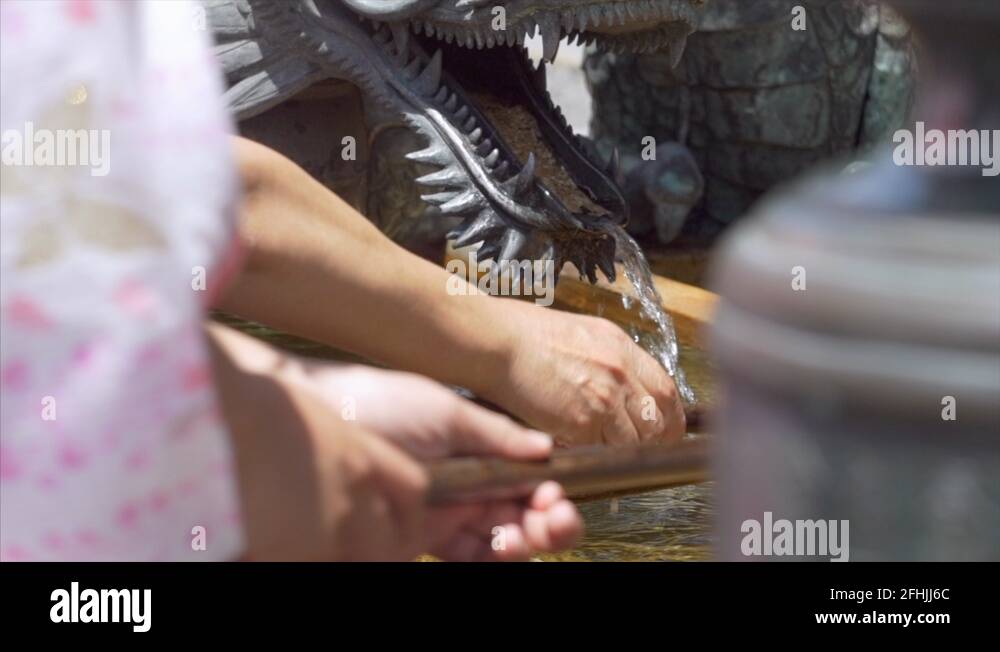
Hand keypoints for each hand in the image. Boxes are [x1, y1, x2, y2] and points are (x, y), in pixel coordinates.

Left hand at [285, 363, 583, 560]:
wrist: (319, 414)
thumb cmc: (379, 401)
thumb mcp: (446, 410)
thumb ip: (496, 434)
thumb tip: (545, 449)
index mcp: (476, 451)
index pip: (525, 481)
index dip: (548, 491)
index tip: (557, 491)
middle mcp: (465, 485)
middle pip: (520, 515)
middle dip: (549, 521)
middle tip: (557, 518)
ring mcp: (443, 513)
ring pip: (499, 540)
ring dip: (527, 541)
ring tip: (533, 532)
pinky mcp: (416, 536)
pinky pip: (467, 555)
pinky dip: (492, 555)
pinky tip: (503, 544)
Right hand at [485, 300, 685, 445]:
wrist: (496, 343)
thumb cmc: (524, 336)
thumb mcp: (580, 334)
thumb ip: (607, 360)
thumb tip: (620, 387)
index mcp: (620, 347)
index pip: (666, 389)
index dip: (670, 415)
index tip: (664, 427)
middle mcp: (620, 371)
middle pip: (659, 419)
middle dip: (654, 439)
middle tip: (639, 447)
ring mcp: (604, 398)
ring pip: (633, 441)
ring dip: (620, 449)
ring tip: (599, 445)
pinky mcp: (583, 422)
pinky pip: (600, 450)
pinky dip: (591, 454)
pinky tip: (576, 445)